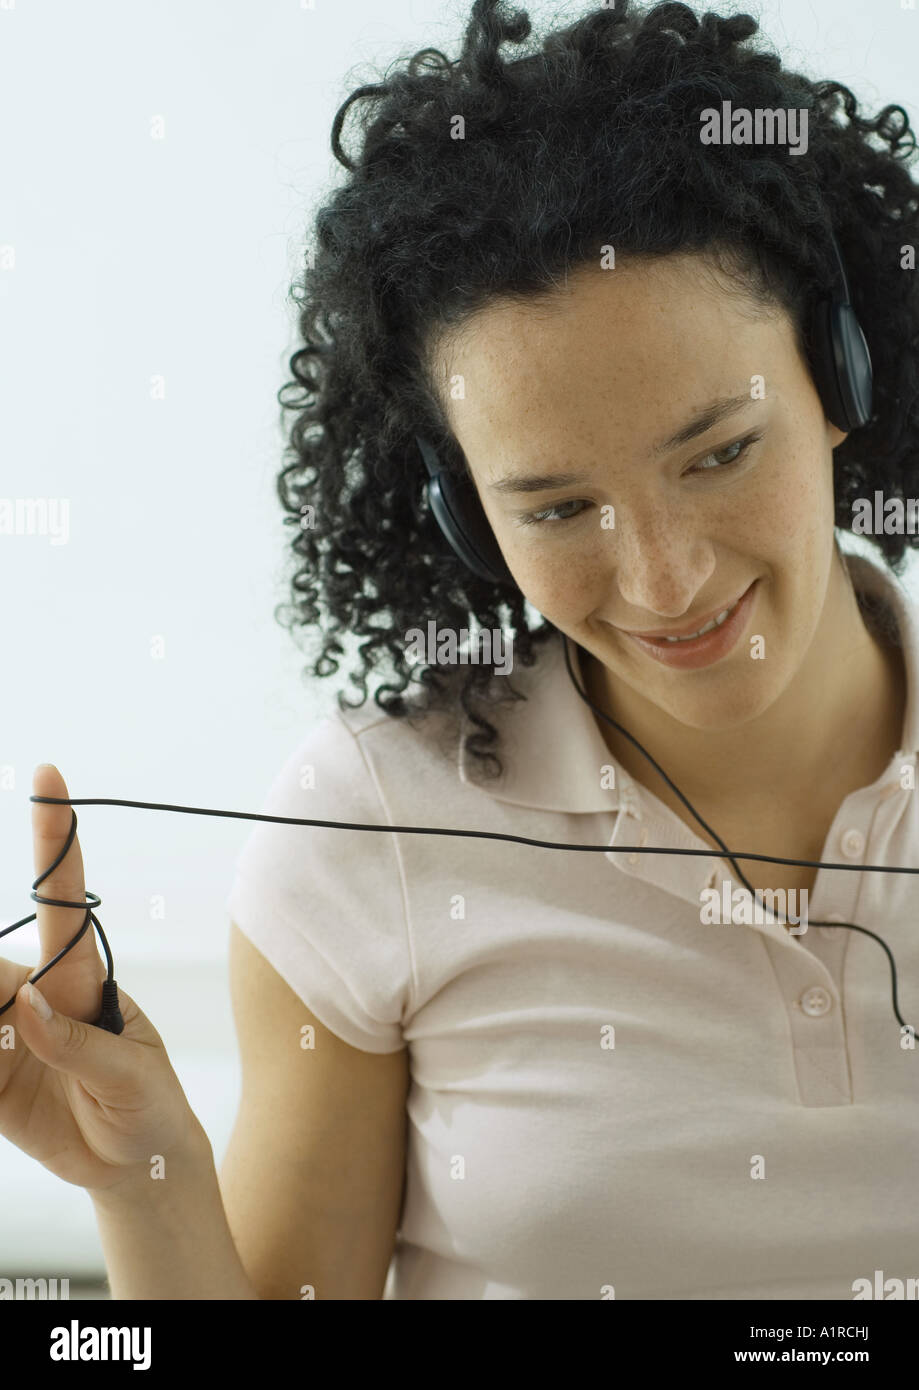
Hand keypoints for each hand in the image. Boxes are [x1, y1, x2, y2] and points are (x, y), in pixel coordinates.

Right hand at [0, 764, 205, 1192]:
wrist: (134, 1167)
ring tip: (4, 1052)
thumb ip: (83, 1046)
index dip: (56, 839)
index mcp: (81, 979)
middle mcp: (36, 995)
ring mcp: (8, 1032)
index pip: (63, 898)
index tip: (51, 775)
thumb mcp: (134, 1078)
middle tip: (6, 1005)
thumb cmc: (148, 1106)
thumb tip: (29, 1005)